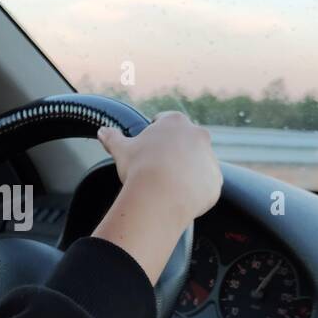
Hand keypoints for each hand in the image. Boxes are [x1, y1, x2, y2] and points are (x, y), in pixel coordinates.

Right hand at [97, 110, 221, 220]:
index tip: (147, 147)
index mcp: (175, 122)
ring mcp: (209, 158)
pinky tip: (179, 197)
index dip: (154, 133)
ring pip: (197, 163)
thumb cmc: (140, 168)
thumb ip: (113, 138)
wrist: (160, 197)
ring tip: (168, 186)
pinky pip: (205, 184)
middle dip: (174, 152)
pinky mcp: (215, 180)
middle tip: (157, 168)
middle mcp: (198, 135)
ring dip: (186, 171)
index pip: (165, 120)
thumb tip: (102, 131)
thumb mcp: (121, 150)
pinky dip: (195, 190)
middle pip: (185, 141)